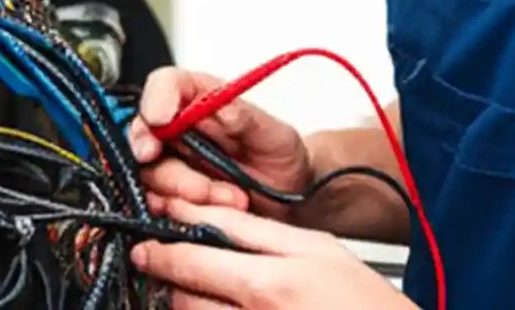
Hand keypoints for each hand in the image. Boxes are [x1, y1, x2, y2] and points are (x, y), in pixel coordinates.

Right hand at [127, 67, 312, 220]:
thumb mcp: (275, 136)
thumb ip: (247, 119)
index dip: (156, 98)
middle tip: (200, 189)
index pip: (165, 84)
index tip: (160, 121)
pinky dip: (179, 214)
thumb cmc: (279, 157)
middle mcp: (175, 127)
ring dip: (185, 196)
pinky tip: (210, 215)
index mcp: (198, 98)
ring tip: (229, 200)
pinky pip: (155, 205)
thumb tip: (223, 107)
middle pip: (145, 138)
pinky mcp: (169, 195)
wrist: (289, 200)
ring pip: (149, 177)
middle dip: (169, 169)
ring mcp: (169, 162)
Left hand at [130, 199, 413, 309]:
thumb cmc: (365, 302)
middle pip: (184, 294)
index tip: (149, 238)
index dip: (163, 244)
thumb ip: (257, 231)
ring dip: (186, 301)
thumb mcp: (318, 248)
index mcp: (270, 282)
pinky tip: (222, 303)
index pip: (194, 256)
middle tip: (163, 260)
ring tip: (198, 286)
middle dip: (170, 275)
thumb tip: (207, 213)